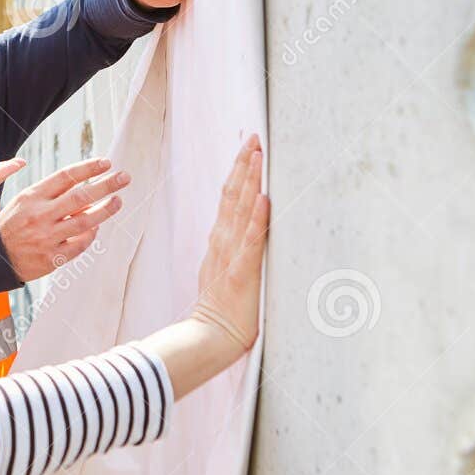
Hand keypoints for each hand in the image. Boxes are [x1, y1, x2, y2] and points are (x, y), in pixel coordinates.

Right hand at [0, 157, 130, 279]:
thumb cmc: (14, 223)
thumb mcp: (25, 201)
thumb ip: (53, 195)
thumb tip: (88, 194)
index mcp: (33, 196)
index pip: (66, 177)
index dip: (88, 168)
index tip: (106, 163)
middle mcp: (40, 215)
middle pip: (80, 197)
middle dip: (106, 185)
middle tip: (124, 177)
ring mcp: (47, 237)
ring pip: (84, 222)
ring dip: (105, 210)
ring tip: (118, 201)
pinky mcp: (51, 258)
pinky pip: (79, 245)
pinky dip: (91, 234)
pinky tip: (97, 227)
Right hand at [189, 135, 268, 353]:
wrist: (212, 337)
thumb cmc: (221, 309)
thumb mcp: (223, 270)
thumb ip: (230, 248)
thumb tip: (241, 228)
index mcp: (220, 240)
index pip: (229, 197)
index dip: (238, 171)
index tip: (248, 146)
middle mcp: (223, 241)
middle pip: (233, 195)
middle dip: (244, 164)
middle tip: (253, 137)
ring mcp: (231, 255)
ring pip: (241, 210)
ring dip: (250, 181)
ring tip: (257, 155)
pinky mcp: (241, 272)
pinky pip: (250, 241)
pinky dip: (256, 218)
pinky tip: (263, 199)